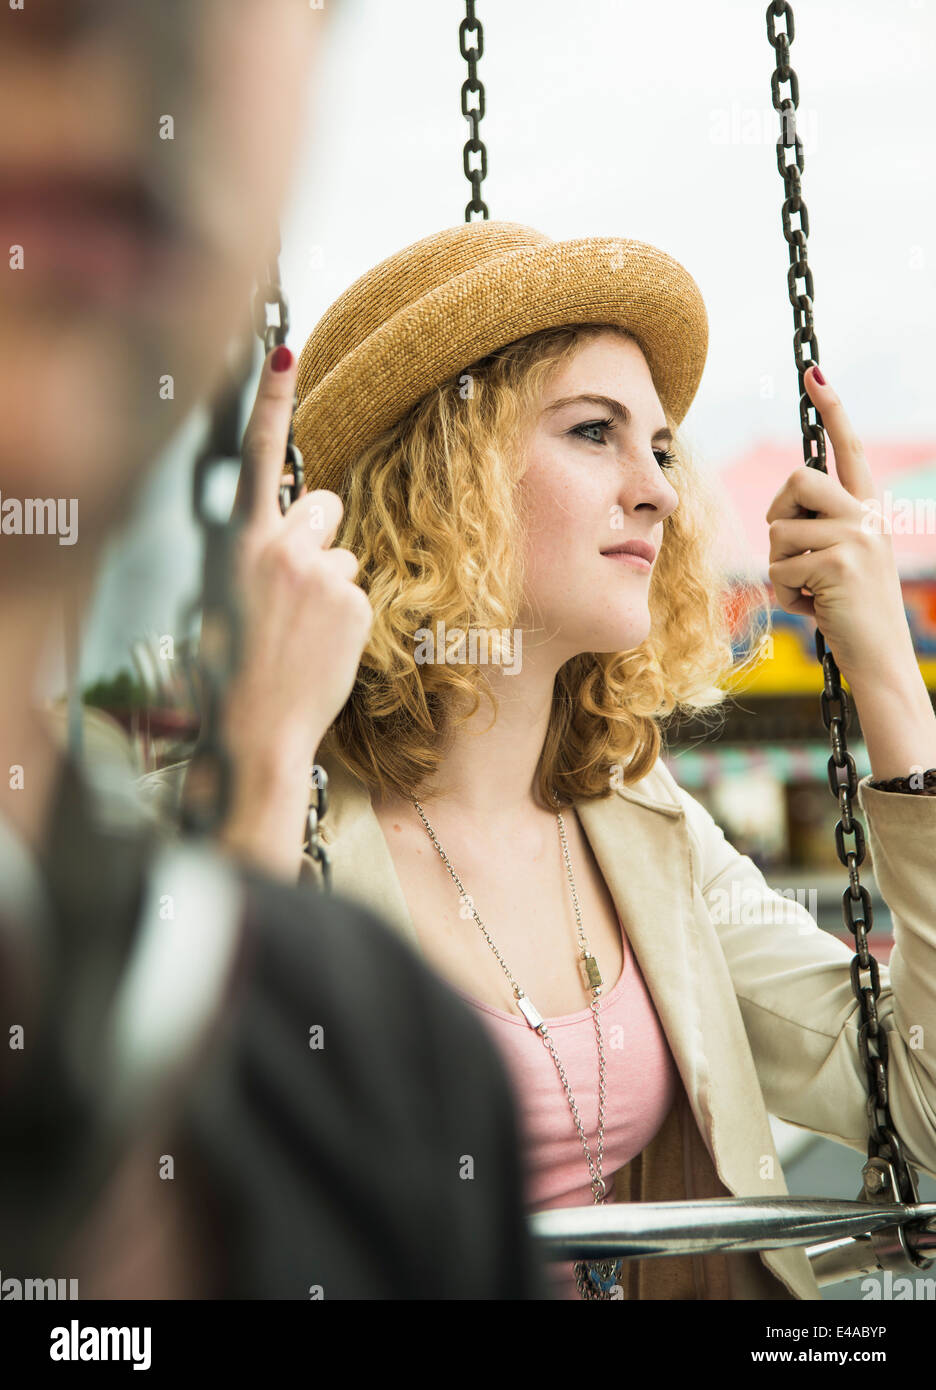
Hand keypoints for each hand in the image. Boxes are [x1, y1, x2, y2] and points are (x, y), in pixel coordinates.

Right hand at [212, 344, 372, 876]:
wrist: (255, 728)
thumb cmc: (234, 666)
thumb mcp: (229, 596)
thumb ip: (261, 552)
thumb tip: (307, 526)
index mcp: (235, 542)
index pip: (255, 457)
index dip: (271, 402)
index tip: (283, 352)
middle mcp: (276, 547)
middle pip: (322, 504)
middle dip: (319, 533)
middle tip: (295, 588)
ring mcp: (317, 573)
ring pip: (345, 551)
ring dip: (332, 578)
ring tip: (303, 628)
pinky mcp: (351, 601)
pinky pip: (360, 589)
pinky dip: (347, 615)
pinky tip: (322, 646)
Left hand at [764, 365, 914, 688]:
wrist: (880, 660)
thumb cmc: (850, 614)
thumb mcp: (839, 562)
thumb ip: (819, 529)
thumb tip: (781, 512)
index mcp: (868, 510)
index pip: (847, 448)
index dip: (831, 408)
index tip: (815, 372)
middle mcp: (867, 515)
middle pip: (796, 479)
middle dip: (778, 515)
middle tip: (793, 553)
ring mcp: (857, 537)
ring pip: (779, 531)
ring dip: (781, 568)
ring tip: (811, 592)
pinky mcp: (840, 563)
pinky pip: (781, 567)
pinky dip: (787, 595)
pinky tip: (814, 609)